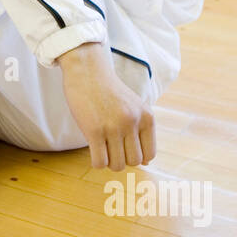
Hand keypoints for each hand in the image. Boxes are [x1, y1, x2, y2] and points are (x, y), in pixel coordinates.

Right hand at [59, 43, 155, 170]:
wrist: (87, 71)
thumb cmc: (109, 91)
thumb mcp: (134, 106)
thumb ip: (142, 130)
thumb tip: (147, 163)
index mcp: (147, 117)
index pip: (149, 155)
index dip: (136, 157)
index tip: (124, 148)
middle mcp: (133, 122)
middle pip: (134, 161)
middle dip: (122, 159)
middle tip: (111, 148)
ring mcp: (113, 126)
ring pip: (117, 165)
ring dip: (109, 162)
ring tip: (102, 149)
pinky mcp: (93, 130)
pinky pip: (99, 162)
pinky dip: (97, 163)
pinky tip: (93, 151)